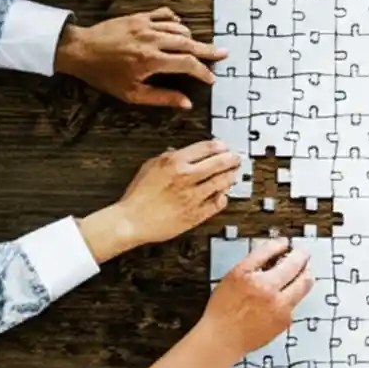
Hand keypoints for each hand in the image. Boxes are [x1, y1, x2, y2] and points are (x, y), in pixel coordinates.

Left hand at [54, 7, 226, 108]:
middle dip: (207, 50)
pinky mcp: (138, 17)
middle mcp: (152, 40)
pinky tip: (179, 28)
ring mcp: (145, 25)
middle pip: (188, 43)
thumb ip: (162, 97)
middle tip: (223, 53)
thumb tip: (186, 103)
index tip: (211, 78)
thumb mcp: (131, 94)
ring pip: (178, 28)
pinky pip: (164, 15)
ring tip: (200, 46)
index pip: (187, 63)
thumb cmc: (104, 75)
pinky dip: (175, 21)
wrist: (79, 50)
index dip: (202, 71)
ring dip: (192, 37)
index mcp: (151, 60)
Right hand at [115, 140, 240, 243]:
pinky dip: (223, 197)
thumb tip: (181, 151)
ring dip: (231, 177)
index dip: (220, 146)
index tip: (225, 146)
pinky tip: (223, 194)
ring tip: (234, 174)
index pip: (207, 148)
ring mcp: (194, 196)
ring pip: (222, 183)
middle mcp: (187, 178)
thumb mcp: (150, 166)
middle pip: (219, 163)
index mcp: (175, 163)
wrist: (131, 221)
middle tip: (236, 159)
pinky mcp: (196, 214)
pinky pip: (217, 203)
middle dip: (232, 159)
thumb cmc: (138, 196)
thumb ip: (168, 157)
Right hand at [198, 239, 314, 356]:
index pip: (275, 253)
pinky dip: (294, 294)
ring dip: (305, 274)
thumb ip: (257, 259)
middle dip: (302, 257)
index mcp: (254, 279)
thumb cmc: (224, 308)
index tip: (287, 243)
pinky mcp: (285, 320)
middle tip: (303, 254)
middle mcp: (269, 292)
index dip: (285, 245)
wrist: (222, 338)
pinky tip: (285, 293)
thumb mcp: (234, 276)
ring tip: (302, 271)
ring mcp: (280, 308)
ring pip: (304, 284)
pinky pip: (296, 302)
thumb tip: (277, 246)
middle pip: (298, 267)